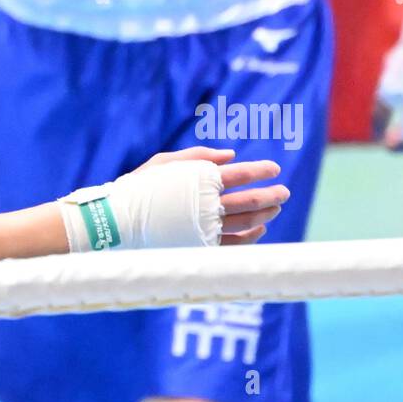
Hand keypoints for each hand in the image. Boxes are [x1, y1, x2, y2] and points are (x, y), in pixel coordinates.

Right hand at [137, 146, 289, 244]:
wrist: (118, 220)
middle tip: (284, 191)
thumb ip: (199, 155)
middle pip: (250, 200)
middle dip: (271, 195)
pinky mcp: (201, 246)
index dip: (261, 171)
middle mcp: (206, 204)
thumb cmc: (140, 185)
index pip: (240, 174)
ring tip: (275, 207)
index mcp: (199, 180)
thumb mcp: (165, 161)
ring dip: (264, 214)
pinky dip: (251, 237)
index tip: (275, 168)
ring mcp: (205, 227)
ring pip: (246, 222)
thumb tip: (232, 155)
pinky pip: (234, 244)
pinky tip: (260, 229)